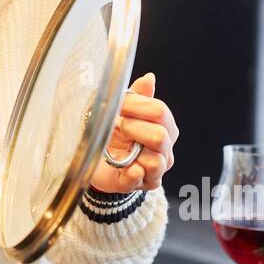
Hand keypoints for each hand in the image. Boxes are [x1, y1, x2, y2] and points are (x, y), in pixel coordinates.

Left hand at [88, 72, 177, 193]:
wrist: (98, 162)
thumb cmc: (114, 135)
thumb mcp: (122, 112)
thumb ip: (137, 96)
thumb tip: (149, 78)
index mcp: (164, 127)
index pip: (160, 112)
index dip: (137, 106)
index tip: (119, 104)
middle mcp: (165, 149)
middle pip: (160, 136)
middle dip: (134, 128)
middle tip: (119, 126)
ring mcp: (157, 169)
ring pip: (157, 160)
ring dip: (133, 150)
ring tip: (121, 148)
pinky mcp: (142, 185)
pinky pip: (142, 178)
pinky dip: (131, 172)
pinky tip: (123, 167)